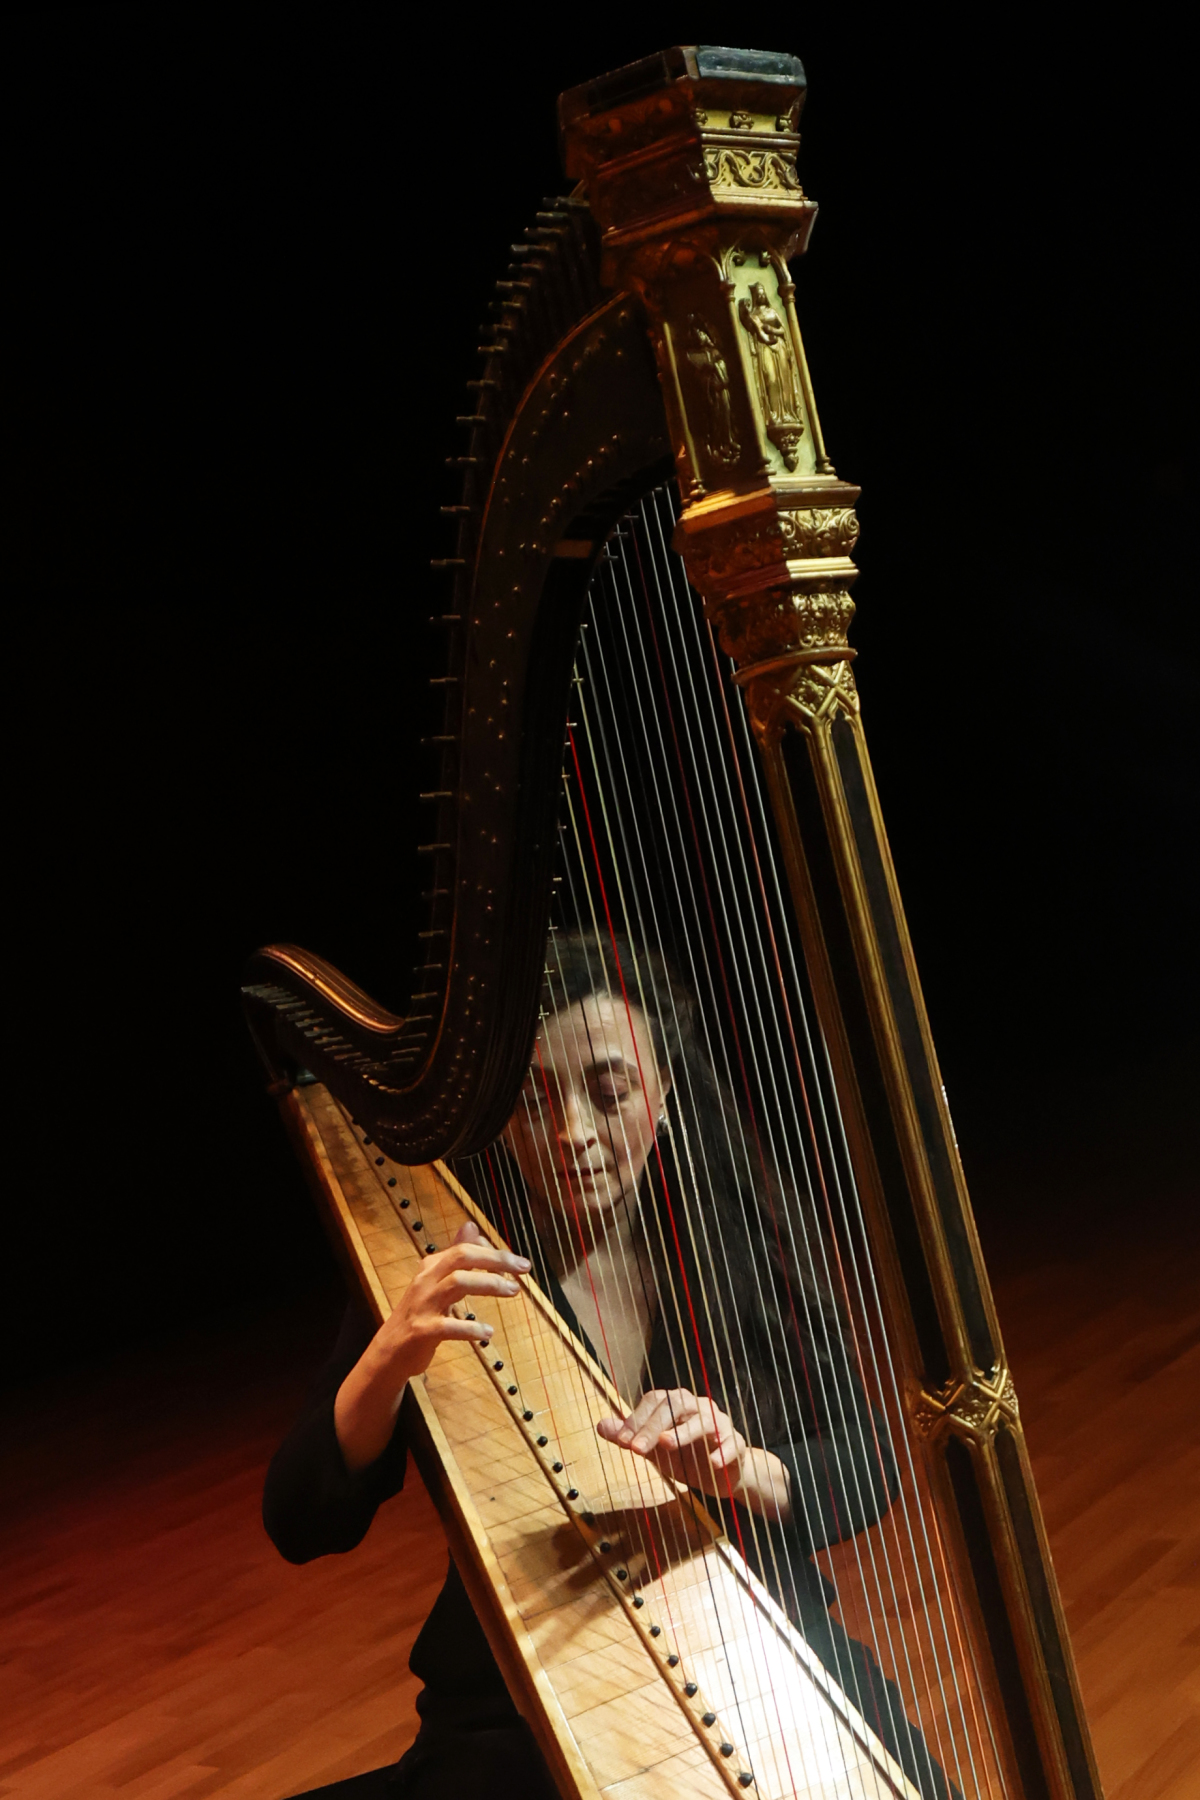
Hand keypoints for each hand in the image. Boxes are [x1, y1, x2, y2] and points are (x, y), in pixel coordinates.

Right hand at [335, 1220, 528, 1470]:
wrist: (390, 1352)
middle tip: (523, 1269)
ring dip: (489, 1284)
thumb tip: (472, 1225)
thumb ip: (455, 1256)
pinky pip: (450, 1326)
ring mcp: (422, 1305)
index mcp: (431, 1266)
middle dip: (496, 1259)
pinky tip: (488, 1332)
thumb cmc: (420, 1315)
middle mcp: (425, 1280)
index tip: (518, 1262)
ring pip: (457, 1283)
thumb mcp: (436, 1282)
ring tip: (513, 1291)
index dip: (495, 1252)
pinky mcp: (422, 1331)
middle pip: (462, 1256)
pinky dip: (472, 1328)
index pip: (466, 1248)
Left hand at [596, 1387, 746, 1496]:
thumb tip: (601, 1426)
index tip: (623, 1443)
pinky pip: (732, 1443)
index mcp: (676, 1404)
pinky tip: (712, 1464)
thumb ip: (629, 1437)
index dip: (637, 1419)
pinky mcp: (737, 1443)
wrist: (722, 1476)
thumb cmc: (686, 1457)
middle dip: (653, 1426)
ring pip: (703, 1419)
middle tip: (636, 1450)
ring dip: (684, 1432)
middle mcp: (697, 1407)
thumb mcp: (653, 1450)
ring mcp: (719, 1423)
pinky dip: (723, 1452)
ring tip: (666, 1445)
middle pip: (676, 1404)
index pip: (655, 1401)